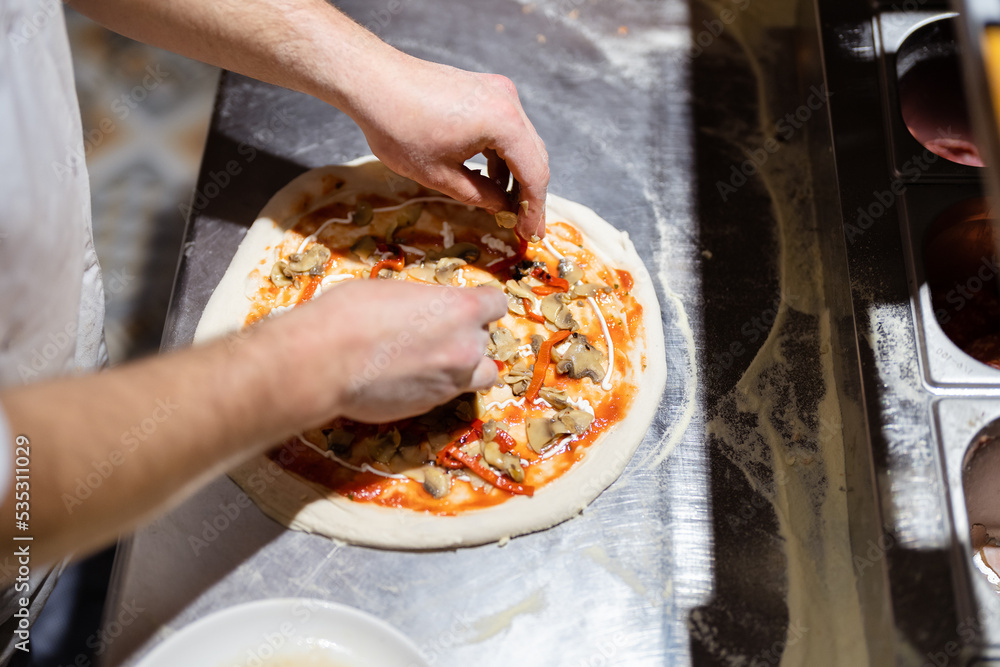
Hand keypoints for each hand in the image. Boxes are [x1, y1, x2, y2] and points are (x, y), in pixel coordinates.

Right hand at [262, 280, 507, 425]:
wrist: (326, 360)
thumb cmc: (351, 314)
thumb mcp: (393, 292)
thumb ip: (423, 304)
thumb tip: (422, 312)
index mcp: (461, 309)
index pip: (497, 303)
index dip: (483, 305)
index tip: (469, 307)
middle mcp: (466, 346)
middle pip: (486, 339)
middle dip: (466, 335)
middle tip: (435, 334)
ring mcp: (452, 381)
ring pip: (481, 374)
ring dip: (466, 367)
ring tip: (436, 362)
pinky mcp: (431, 406)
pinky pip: (449, 394)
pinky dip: (437, 387)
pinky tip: (410, 379)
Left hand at [345, 50, 548, 238]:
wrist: (372, 80)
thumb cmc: (399, 127)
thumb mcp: (440, 175)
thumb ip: (479, 196)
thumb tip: (502, 208)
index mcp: (504, 123)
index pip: (534, 173)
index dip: (534, 208)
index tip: (531, 234)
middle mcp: (508, 102)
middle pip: (534, 156)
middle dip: (529, 194)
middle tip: (526, 226)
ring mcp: (497, 91)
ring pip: (521, 142)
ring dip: (516, 174)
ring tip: (507, 206)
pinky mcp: (483, 89)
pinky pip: (505, 128)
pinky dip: (502, 154)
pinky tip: (490, 178)